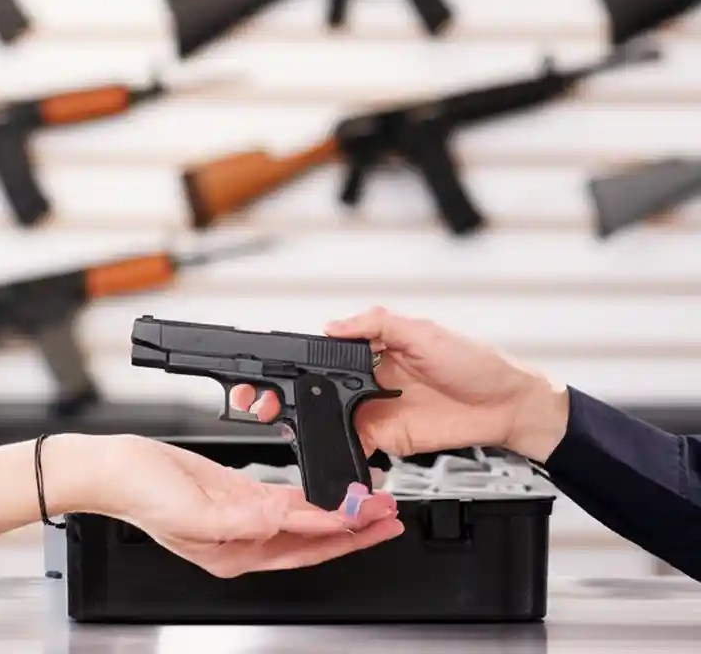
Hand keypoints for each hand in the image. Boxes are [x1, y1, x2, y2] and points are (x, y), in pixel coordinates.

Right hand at [0, 435, 403, 578]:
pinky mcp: (231, 495)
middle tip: (389, 514)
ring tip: (369, 501)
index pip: (303, 543)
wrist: (107, 469)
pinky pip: (280, 501)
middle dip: (353, 528)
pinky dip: (308, 497)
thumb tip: (286, 517)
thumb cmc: (137, 492)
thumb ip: (243, 517)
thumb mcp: (194, 508)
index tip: (371, 515)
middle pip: (311, 540)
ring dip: (337, 511)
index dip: (342, 530)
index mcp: (234, 553)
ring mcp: (236, 520)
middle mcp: (240, 542)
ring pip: (301, 521)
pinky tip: (324, 490)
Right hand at [230, 307, 570, 461]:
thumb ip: (378, 324)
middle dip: (287, 398)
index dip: (297, 363)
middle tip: (265, 404)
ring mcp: (375, 411)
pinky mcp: (387, 439)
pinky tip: (323, 448)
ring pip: (328, 420)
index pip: (324, 353)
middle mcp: (368, 381)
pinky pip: (353, 447)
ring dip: (306, 424)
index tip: (273, 370)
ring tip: (286, 426)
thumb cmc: (477, 362)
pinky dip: (336, 450)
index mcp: (374, 349)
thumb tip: (335, 324)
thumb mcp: (426, 331)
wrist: (509, 406)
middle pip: (317, 390)